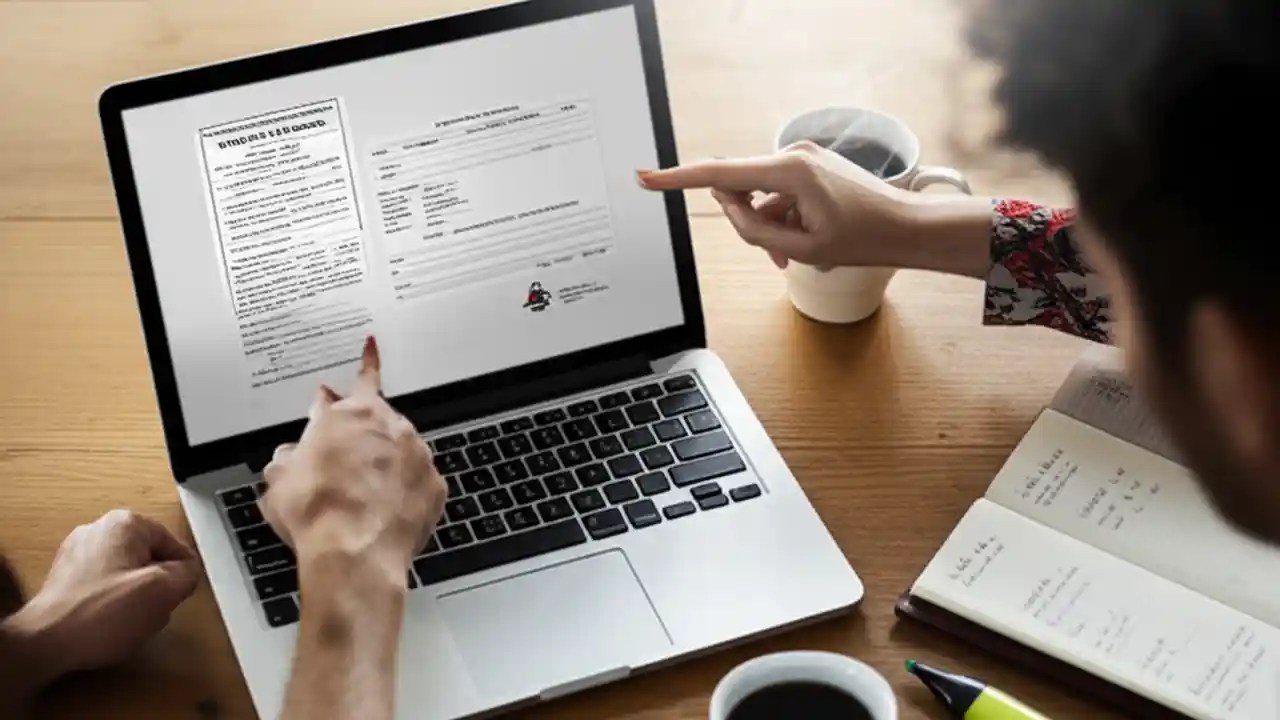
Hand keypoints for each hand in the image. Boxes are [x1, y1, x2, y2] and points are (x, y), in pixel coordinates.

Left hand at [3, 510, 198, 680]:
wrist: (45, 643)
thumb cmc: (105, 613)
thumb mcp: (163, 592)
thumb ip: (188, 574)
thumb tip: (187, 572)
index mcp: (126, 523)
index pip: (175, 547)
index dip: (182, 576)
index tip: (175, 598)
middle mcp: (99, 529)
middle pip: (150, 560)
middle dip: (156, 587)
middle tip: (149, 611)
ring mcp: (77, 552)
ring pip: (128, 575)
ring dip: (135, 598)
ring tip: (125, 621)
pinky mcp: (64, 576)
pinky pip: (104, 586)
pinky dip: (111, 603)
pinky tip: (106, 624)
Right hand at [261, 337, 445, 587]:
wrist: (354, 556)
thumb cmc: (316, 513)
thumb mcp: (279, 477)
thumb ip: (290, 452)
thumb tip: (292, 452)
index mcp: (352, 414)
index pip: (362, 376)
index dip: (364, 362)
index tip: (372, 346)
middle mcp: (391, 426)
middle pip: (378, 421)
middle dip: (362, 438)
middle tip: (342, 470)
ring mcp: (418, 455)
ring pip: (400, 452)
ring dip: (384, 466)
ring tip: (359, 501)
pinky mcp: (435, 486)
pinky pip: (418, 482)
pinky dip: (403, 492)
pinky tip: (383, 511)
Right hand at [637, 142, 993, 277]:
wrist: (907, 229)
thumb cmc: (864, 239)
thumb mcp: (800, 247)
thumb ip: (753, 229)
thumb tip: (728, 206)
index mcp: (789, 171)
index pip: (719, 174)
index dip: (678, 179)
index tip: (647, 178)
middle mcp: (793, 156)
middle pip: (740, 191)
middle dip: (749, 224)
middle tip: (778, 254)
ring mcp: (802, 158)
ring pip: (759, 198)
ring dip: (769, 228)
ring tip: (796, 254)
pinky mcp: (809, 166)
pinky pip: (778, 195)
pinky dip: (782, 221)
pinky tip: (803, 243)